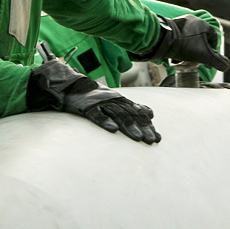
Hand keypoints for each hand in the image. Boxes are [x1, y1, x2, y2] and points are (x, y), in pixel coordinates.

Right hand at [27, 59, 160, 143]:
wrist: (72, 87)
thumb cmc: (95, 98)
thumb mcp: (115, 101)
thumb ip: (132, 107)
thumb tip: (151, 114)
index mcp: (121, 100)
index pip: (138, 113)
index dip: (148, 125)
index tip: (157, 138)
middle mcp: (114, 101)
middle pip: (131, 115)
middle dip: (142, 128)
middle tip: (151, 141)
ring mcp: (101, 103)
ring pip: (117, 115)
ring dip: (128, 127)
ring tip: (137, 138)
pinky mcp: (87, 108)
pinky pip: (97, 115)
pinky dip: (105, 122)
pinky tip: (112, 130)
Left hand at [135, 15, 229, 74]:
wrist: (162, 40)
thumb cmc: (185, 46)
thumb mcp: (205, 56)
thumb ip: (217, 62)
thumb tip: (226, 67)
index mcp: (203, 24)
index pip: (213, 36)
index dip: (213, 48)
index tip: (209, 58)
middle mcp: (192, 20)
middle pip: (201, 37)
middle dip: (200, 49)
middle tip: (197, 59)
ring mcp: (180, 22)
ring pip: (189, 37)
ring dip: (189, 48)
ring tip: (186, 58)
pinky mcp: (170, 26)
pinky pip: (179, 36)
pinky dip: (180, 45)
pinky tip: (176, 53)